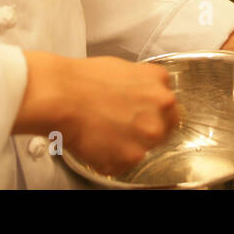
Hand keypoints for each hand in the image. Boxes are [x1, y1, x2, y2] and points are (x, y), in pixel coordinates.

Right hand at [15, 53, 179, 175]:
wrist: (62, 95)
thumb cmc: (84, 79)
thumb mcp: (126, 69)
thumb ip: (145, 87)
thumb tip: (147, 100)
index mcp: (160, 85)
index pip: (171, 109)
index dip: (155, 115)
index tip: (142, 118)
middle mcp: (160, 111)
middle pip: (163, 131)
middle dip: (144, 131)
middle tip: (120, 127)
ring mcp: (147, 137)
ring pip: (144, 149)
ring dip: (128, 146)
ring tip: (103, 132)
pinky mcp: (130, 158)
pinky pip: (124, 164)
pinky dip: (111, 158)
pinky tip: (96, 141)